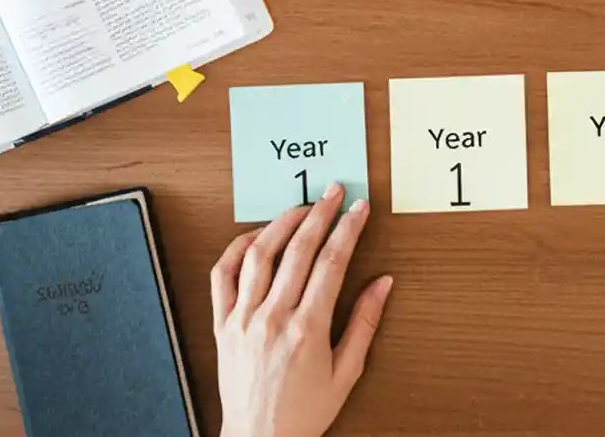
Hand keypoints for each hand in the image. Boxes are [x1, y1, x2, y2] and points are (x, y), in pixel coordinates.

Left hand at [211, 185, 392, 436]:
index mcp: (306, 330)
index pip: (332, 263)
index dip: (348, 229)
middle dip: (320, 214)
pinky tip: (256, 237)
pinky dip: (237, 249)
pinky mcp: (222, 325)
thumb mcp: (346, 372)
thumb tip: (382, 283)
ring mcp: (243, 319)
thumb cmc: (303, 412)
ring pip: (259, 255)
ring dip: (281, 223)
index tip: (358, 209)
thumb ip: (364, 323)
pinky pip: (222, 275)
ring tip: (300, 208)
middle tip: (334, 192)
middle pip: (298, 250)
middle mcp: (272, 319)